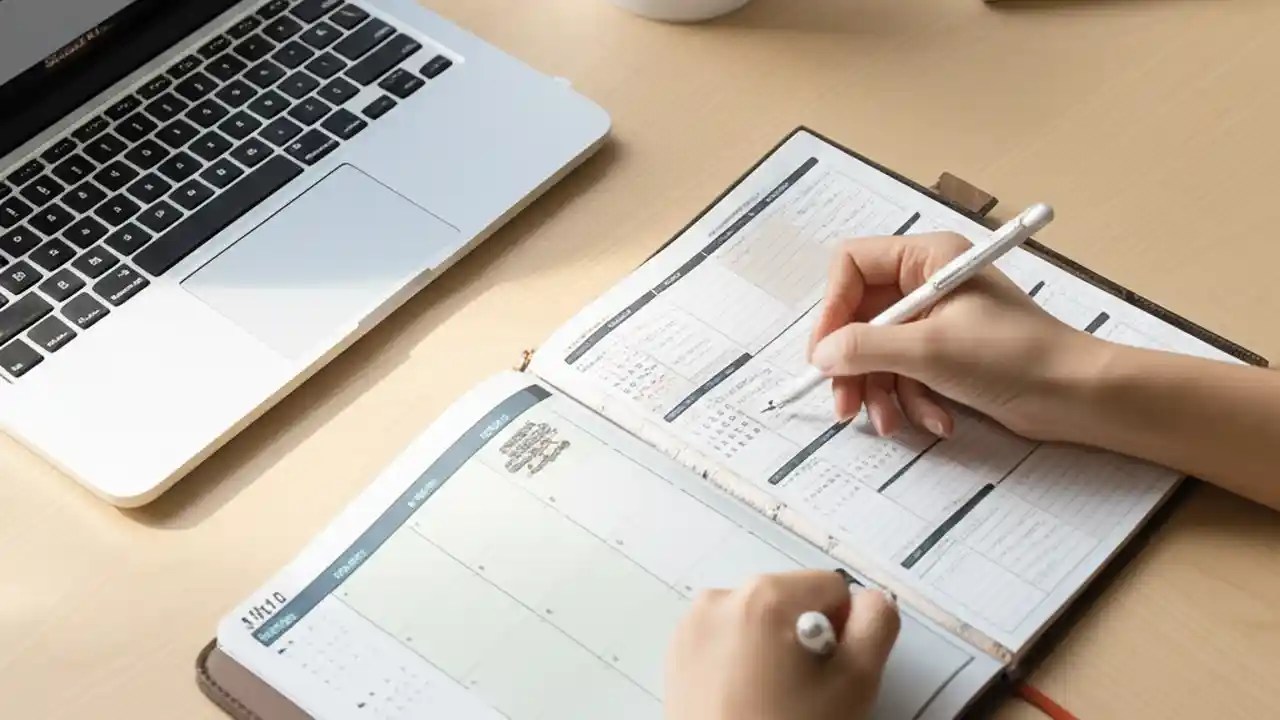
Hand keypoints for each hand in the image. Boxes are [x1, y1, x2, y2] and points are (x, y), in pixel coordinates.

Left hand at [665, 571, 899, 719]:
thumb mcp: (854, 682)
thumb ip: (876, 625)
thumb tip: (872, 601)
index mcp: (763, 596)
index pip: (832, 587)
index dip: (845, 630)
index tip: (831, 670)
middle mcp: (720, 600)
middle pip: (792, 601)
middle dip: (806, 639)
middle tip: (804, 692)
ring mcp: (693, 627)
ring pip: (759, 622)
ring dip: (774, 651)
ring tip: (774, 700)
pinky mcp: (677, 653)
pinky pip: (727, 641)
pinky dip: (743, 662)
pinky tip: (747, 702)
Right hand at [808, 232, 1103, 440]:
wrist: (1077, 396)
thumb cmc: (1012, 357)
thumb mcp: (929, 350)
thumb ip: (866, 348)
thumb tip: (821, 355)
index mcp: (927, 259)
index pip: (852, 267)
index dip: (832, 309)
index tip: (824, 354)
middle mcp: (928, 283)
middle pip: (860, 318)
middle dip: (854, 367)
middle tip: (845, 406)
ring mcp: (937, 321)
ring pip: (879, 354)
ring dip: (883, 393)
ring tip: (894, 425)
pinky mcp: (947, 357)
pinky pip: (907, 376)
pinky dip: (914, 402)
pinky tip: (938, 421)